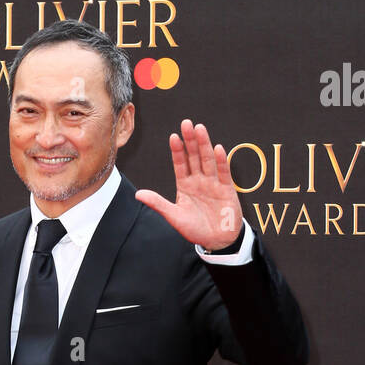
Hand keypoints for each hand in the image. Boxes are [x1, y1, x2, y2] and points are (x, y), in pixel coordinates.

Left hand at [134, 118, 242, 249]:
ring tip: (200, 129)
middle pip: (194, 156)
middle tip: (186, 123)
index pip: (180, 164)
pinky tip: (217, 149)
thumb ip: (158, 204)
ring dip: (204, 144)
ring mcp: (213, 183)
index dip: (177, 151)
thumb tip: (138, 194)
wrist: (217, 241)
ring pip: (207, 160)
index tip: (173, 137)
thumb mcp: (174, 217)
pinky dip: (220, 161)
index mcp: (185, 185)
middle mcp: (199, 180)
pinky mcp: (226, 189)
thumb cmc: (195, 229)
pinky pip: (223, 172)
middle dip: (190, 140)